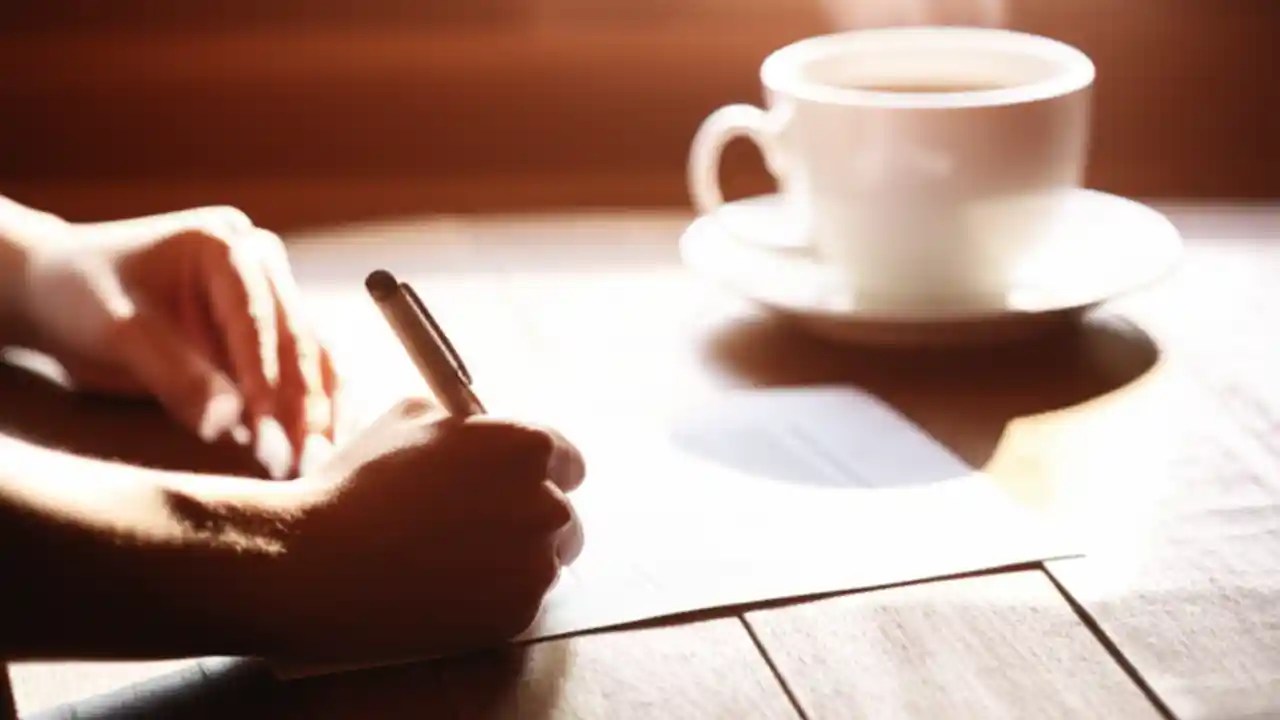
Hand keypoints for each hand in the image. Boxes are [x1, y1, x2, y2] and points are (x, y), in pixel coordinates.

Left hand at [18, 206, 337, 477]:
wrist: (58, 292)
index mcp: (224, 244)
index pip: (255, 315)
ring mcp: (270, 296)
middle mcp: (260, 263)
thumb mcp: (116, 331)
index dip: (262, 372)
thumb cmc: (78, 297)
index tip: (263, 425)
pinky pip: (307, 370)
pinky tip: (324, 444)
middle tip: (307, 458)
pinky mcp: (269, 332)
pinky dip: (317, 407)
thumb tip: (228, 424)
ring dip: (321, 409)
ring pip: (313, 356)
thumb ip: (173, 373)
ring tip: (321, 459)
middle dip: (303, 400)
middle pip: (296, 337)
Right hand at [264, 399, 585, 661]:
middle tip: (482, 532)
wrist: (319, 563)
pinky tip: (447, 591)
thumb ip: (467, 426)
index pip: (568, 463)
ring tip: (457, 563)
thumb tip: (480, 430)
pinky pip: (520, 603)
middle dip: (530, 521)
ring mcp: (535, 564)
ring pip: (546, 563)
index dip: (537, 475)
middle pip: (563, 517)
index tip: (515, 488)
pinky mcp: (516, 614)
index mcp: (527, 446)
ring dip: (516, 563)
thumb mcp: (412, 418)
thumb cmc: (359, 483)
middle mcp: (546, 504)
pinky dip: (494, 600)